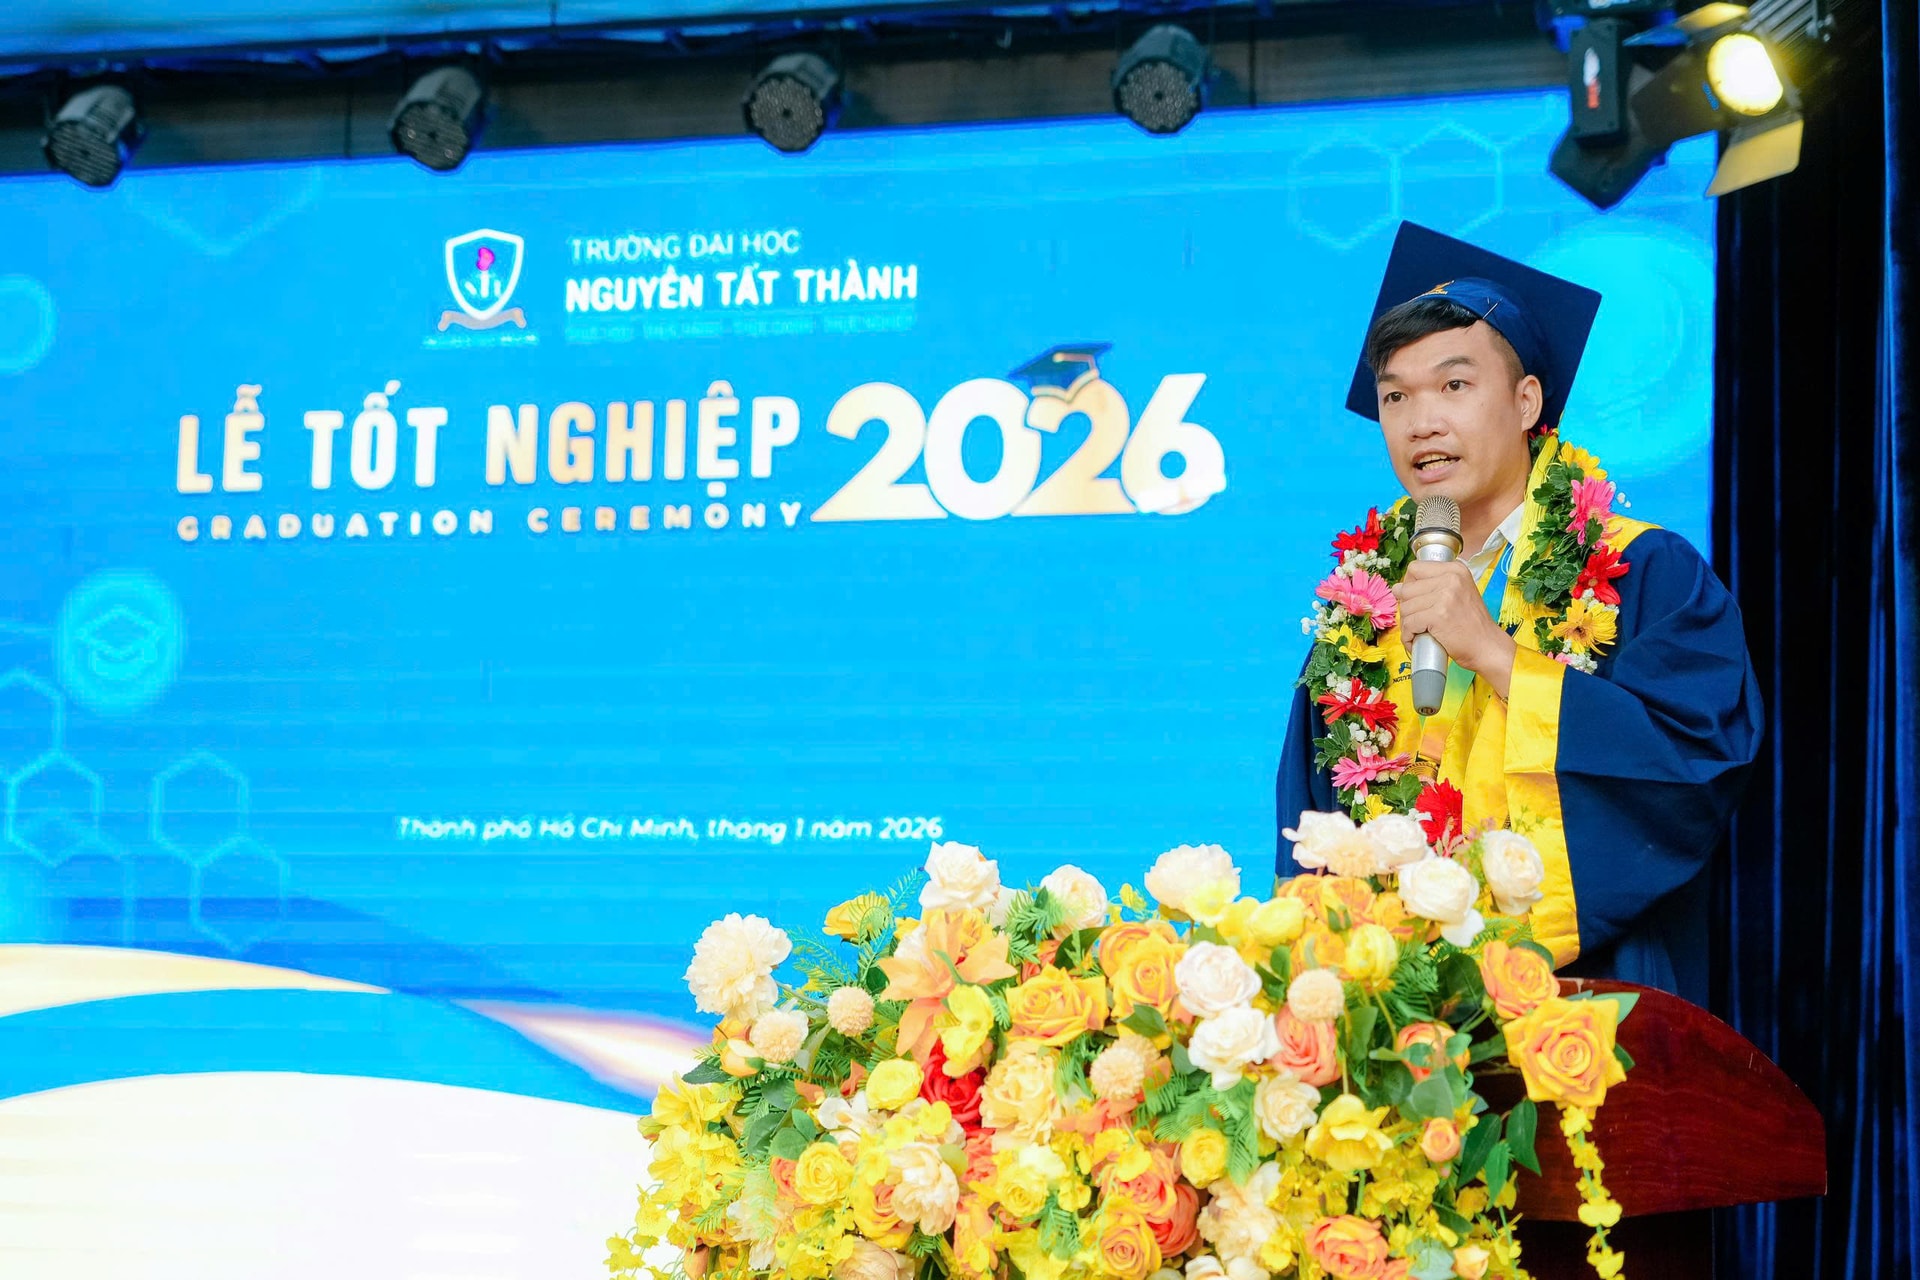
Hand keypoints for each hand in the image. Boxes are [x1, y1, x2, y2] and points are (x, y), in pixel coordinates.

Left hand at [1392, 559, 1517, 699]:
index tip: (1417, 600)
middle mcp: (1451, 578)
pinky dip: (1408, 636)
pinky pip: (1409, 623)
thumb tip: (1397, 588)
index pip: (1415, 568)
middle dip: (1407, 608)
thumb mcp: (1457, 594)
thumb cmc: (1471, 624)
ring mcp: (1445, 596)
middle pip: (1407, 589)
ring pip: (1405, 607)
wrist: (1487, 646)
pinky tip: (1416, 640)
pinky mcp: (1438, 615)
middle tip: (1418, 622)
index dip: (1409, 585)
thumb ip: (1432, 586)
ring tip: (1419, 632)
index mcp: (1455, 569)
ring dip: (1407, 624)